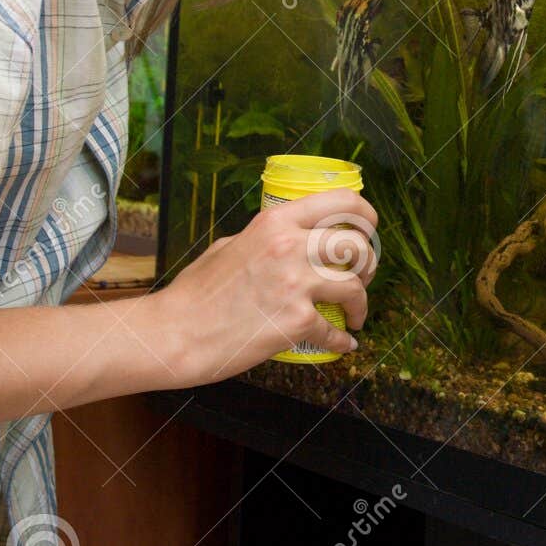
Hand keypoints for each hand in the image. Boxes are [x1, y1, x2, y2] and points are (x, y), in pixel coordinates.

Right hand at [154, 191, 379, 385]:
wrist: (176, 332)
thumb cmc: (196, 292)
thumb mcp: (230, 245)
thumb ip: (266, 238)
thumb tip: (290, 238)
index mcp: (276, 222)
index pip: (341, 202)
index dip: (366, 215)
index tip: (369, 230)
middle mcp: (290, 246)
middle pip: (356, 246)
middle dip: (368, 264)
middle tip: (363, 278)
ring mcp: (295, 284)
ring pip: (355, 288)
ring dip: (361, 305)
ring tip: (355, 315)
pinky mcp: (296, 321)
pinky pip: (335, 330)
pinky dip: (343, 340)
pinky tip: (342, 343)